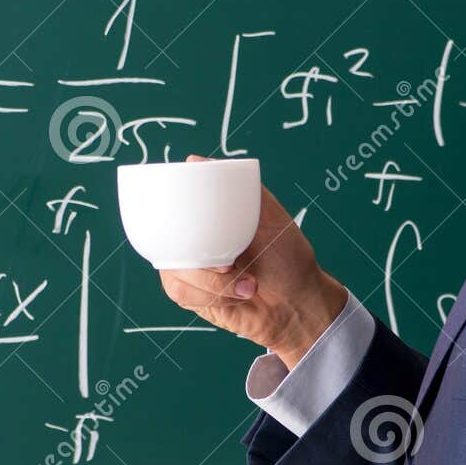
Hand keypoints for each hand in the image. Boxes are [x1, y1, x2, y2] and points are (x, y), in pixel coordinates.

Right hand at [158, 154, 346, 364]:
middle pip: (168, 242)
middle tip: (232, 264)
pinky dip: (213, 298)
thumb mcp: (272, 215)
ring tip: (247, 282)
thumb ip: (244, 188)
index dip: (174, 219)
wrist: (297, 304)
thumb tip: (194, 161)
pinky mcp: (192, 297)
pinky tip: (238, 296)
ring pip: (176, 272)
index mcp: (207, 220)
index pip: (171, 211)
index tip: (205, 234)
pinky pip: (184, 294)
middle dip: (201, 259)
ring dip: (214, 283)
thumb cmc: (287, 257)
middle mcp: (193, 242)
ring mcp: (190, 270)